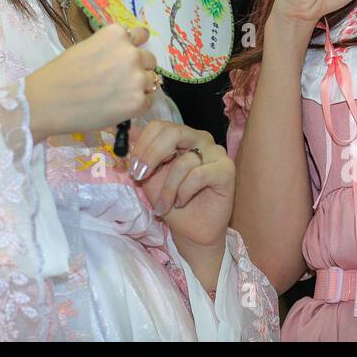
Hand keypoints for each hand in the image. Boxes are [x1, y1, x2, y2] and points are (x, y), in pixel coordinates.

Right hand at [24, 24, 158, 142]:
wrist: (46, 102)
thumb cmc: (60, 75)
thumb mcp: (86, 48)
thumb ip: (110, 48)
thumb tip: (125, 55)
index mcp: (116, 34)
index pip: (141, 35)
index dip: (134, 47)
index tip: (127, 57)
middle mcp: (130, 52)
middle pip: (149, 60)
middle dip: (138, 69)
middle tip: (119, 81)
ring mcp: (136, 78)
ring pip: (151, 81)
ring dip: (139, 88)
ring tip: (117, 96)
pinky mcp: (137, 102)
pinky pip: (147, 102)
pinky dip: (135, 106)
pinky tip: (116, 108)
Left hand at [129, 120, 232, 250]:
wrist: (191, 230)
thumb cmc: (171, 202)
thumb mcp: (150, 177)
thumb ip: (142, 155)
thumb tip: (130, 133)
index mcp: (181, 136)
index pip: (159, 126)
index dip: (142, 145)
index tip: (133, 169)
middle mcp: (200, 139)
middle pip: (172, 132)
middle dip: (151, 156)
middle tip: (140, 176)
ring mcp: (216, 152)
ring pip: (184, 161)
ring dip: (168, 188)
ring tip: (164, 205)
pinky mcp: (226, 169)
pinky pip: (198, 175)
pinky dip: (184, 192)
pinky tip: (181, 202)